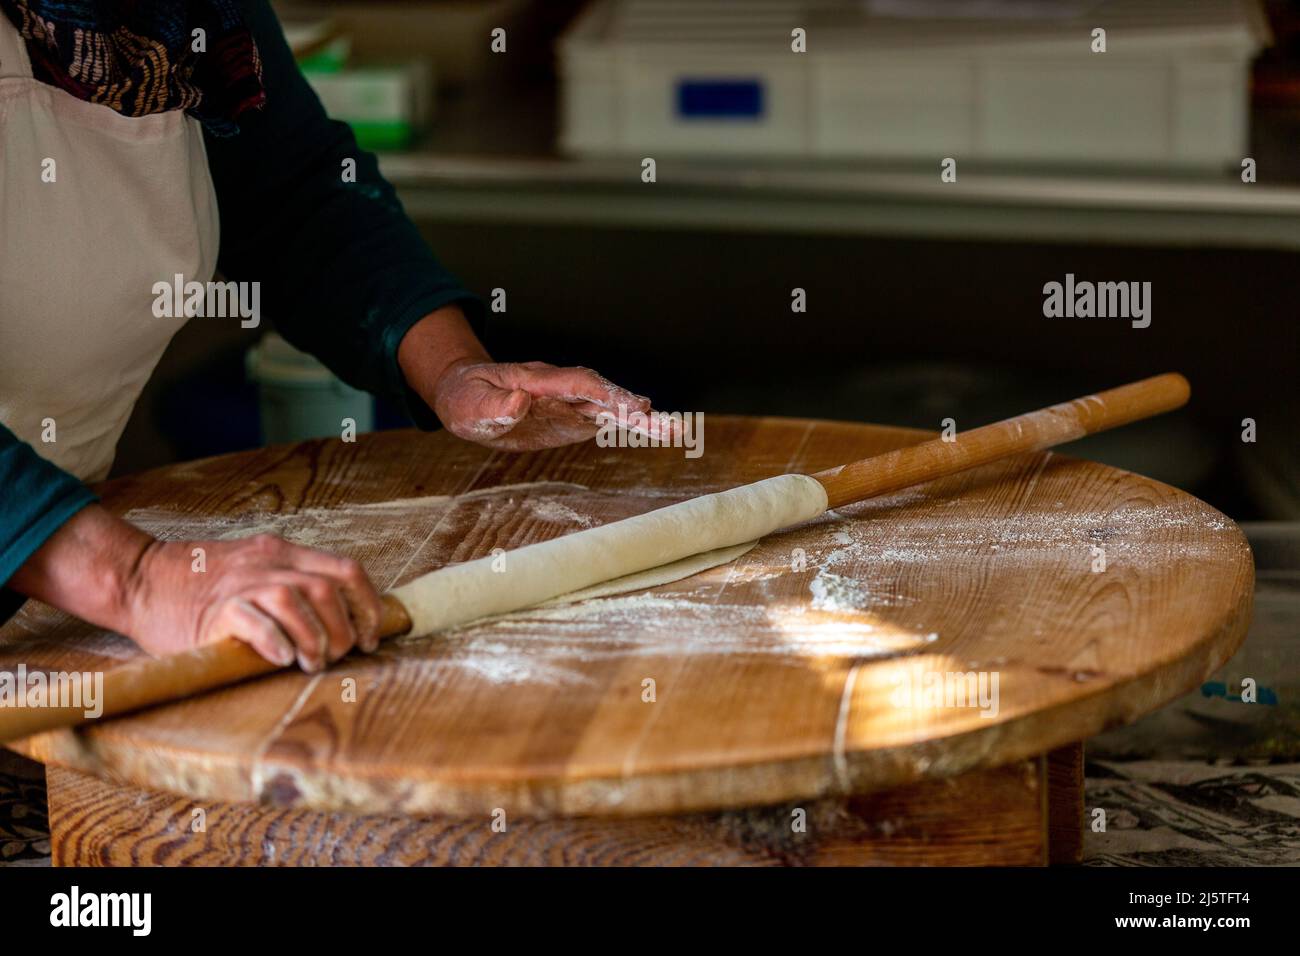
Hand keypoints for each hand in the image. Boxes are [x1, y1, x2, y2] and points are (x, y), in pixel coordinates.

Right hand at [9, 506, 382, 671]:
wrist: (140, 579)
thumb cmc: (202, 587)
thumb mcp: (255, 570)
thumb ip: (293, 584)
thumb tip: (344, 619)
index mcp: (282, 552)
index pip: (345, 570)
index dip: (367, 605)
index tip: (370, 636)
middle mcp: (267, 562)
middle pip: (327, 589)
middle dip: (343, 629)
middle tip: (336, 656)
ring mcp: (241, 583)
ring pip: (297, 601)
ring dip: (314, 639)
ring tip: (310, 663)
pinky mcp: (215, 610)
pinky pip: (254, 621)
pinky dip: (276, 641)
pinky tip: (281, 659)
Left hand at [431, 359, 651, 449]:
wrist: (467, 393)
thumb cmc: (465, 397)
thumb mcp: (467, 405)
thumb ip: (492, 405)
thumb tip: (520, 400)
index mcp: (537, 380)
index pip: (578, 384)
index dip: (607, 394)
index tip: (635, 406)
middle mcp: (559, 390)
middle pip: (603, 395)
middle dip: (636, 409)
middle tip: (671, 425)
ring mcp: (568, 404)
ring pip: (609, 409)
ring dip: (641, 420)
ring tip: (676, 431)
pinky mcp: (570, 420)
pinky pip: (603, 422)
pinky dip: (629, 427)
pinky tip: (654, 432)